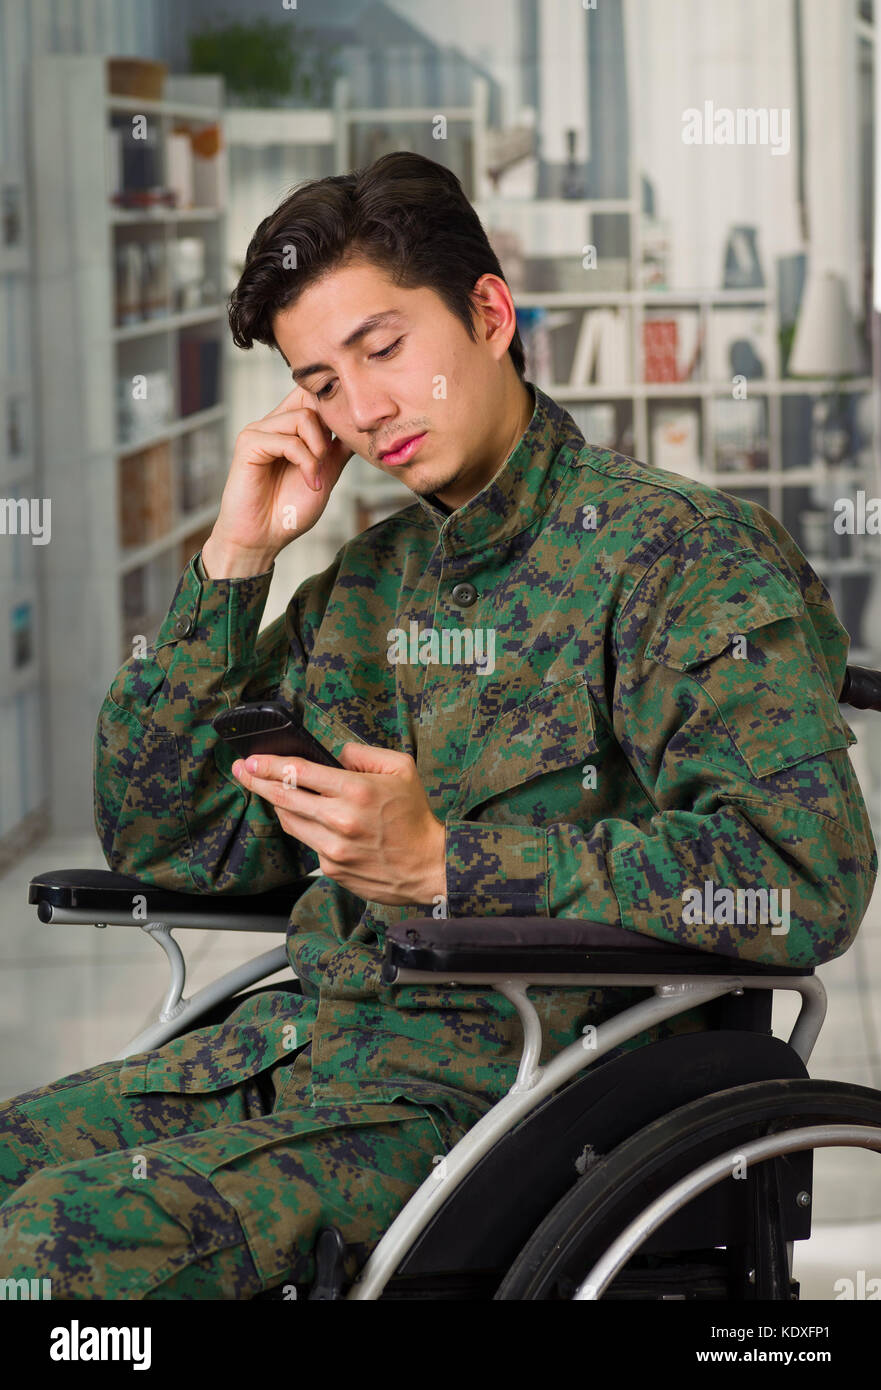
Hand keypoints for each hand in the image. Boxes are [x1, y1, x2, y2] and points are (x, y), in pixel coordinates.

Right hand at [207, 384, 353, 568]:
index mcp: (289, 428)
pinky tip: (309, 482)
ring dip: (319, 449)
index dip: (334, 405)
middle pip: (311, 396)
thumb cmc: (289, 511)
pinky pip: (288, 440)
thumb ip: (338, 449)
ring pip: (303, 416)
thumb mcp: (325, 474)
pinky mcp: (248, 443)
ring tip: (315, 476)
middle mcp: (273, 424)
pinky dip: (306, 462)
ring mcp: (259, 431)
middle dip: (330, 427)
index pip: (312, 394)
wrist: (264, 538)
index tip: (349, 432)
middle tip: (327, 461)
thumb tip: (358, 426)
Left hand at [231, 742, 446, 906]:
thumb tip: (334, 755)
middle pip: (283, 797)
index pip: (299, 772)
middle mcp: (339, 820)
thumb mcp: (401, 768)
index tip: (251, 759)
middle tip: (241, 771)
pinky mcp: (331, 868)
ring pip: (290, 821)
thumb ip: (363, 754)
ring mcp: (332, 848)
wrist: (428, 865)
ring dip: (279, 805)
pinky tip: (317, 822)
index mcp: (355, 791)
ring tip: (272, 792)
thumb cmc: (415, 816)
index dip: (269, 764)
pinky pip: (308, 843)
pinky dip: (308, 829)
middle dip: (256, 781)